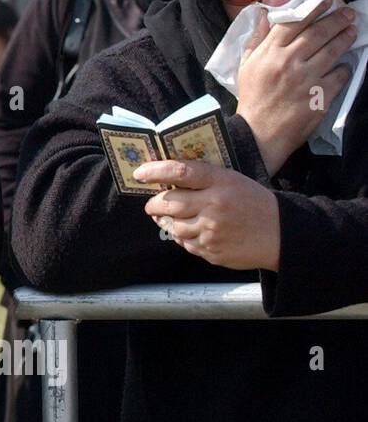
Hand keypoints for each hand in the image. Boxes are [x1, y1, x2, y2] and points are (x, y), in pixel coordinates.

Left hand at [138, 160, 279, 270]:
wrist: (282, 234)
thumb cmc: (253, 202)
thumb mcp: (232, 181)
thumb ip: (203, 180)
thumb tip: (165, 181)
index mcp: (221, 182)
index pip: (180, 172)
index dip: (156, 171)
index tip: (139, 173)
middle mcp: (215, 206)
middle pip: (168, 203)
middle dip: (154, 204)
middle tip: (151, 204)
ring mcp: (212, 231)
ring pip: (172, 226)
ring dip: (165, 222)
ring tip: (167, 218)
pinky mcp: (212, 251)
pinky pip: (185, 243)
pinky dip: (181, 237)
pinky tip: (189, 231)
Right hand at [235, 0, 355, 174]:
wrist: (259, 133)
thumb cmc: (252, 98)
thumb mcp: (246, 65)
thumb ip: (257, 39)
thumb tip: (266, 14)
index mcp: (268, 53)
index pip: (294, 21)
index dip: (313, 7)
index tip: (327, 0)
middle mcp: (288, 61)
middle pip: (318, 32)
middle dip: (337, 19)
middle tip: (348, 13)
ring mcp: (306, 78)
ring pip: (333, 49)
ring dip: (346, 37)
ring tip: (352, 31)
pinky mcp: (321, 94)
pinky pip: (340, 74)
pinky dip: (344, 68)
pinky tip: (343, 66)